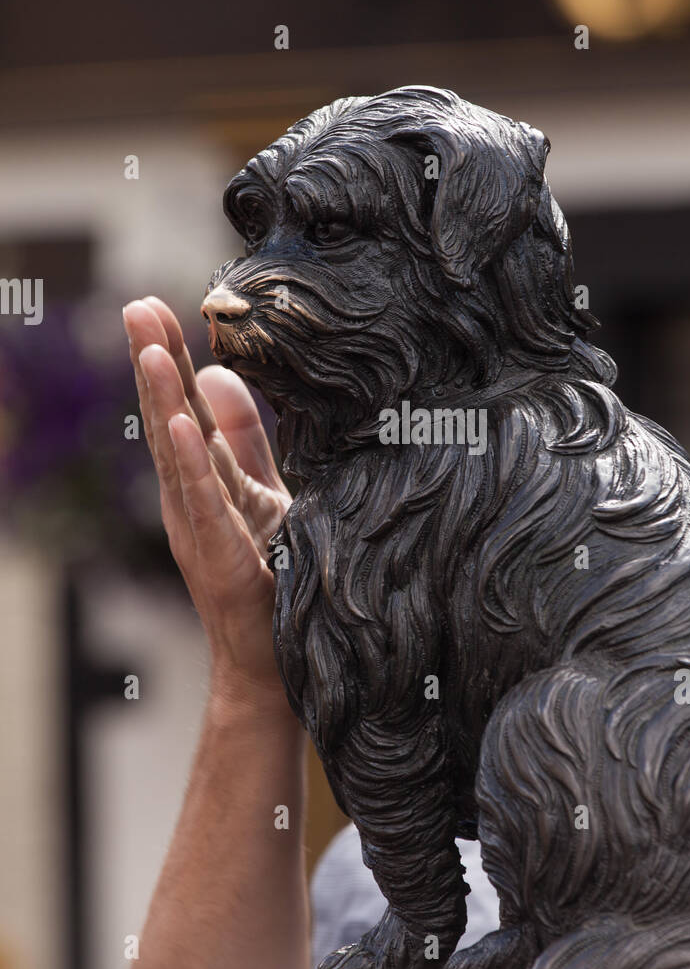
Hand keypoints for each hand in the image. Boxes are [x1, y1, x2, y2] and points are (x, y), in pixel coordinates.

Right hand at [123, 296, 291, 701]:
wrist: (274, 662)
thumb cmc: (271, 578)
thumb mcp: (262, 491)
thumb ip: (243, 437)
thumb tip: (219, 373)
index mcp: (203, 480)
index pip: (182, 408)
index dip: (169, 358)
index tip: (152, 306)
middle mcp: (189, 500)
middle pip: (169, 420)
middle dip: (153, 363)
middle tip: (135, 306)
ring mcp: (198, 529)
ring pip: (176, 455)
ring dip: (161, 401)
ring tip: (148, 348)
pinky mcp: (220, 558)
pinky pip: (204, 503)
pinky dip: (191, 463)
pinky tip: (180, 424)